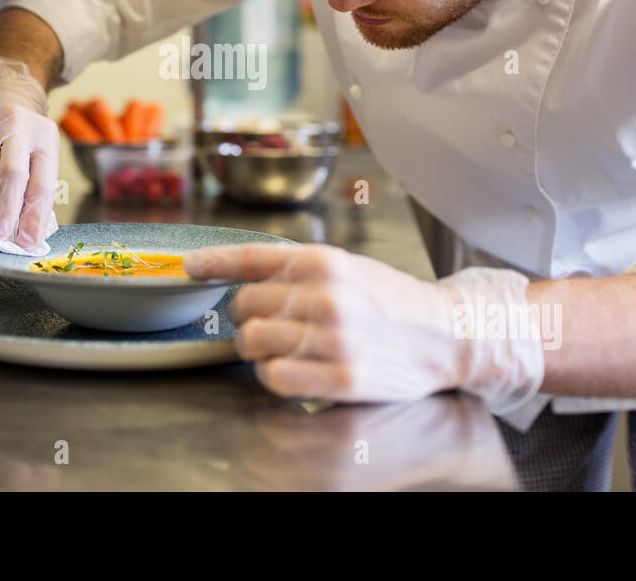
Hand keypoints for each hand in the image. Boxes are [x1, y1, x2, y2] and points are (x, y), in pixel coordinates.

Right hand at [0, 55, 58, 248]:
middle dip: (5, 212)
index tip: (27, 243)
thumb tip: (28, 233)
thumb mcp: (40, 151)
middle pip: (11, 176)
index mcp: (45, 137)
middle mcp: (18, 128)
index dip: (34, 217)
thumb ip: (35, 187)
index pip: (42, 183)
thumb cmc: (24, 133)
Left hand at [183, 243, 544, 413]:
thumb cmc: (391, 302)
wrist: (447, 334)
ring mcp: (334, 338)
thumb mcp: (346, 267)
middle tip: (269, 323)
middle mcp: (326, 295)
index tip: (189, 267)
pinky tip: (293, 368)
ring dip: (258, 349)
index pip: (251, 257)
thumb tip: (236, 272)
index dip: (213, 262)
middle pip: (243, 306)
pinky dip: (274, 375)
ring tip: (282, 347)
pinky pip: (275, 377)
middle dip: (247, 317)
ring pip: (252, 343)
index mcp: (324, 260)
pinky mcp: (342, 378)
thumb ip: (294, 269)